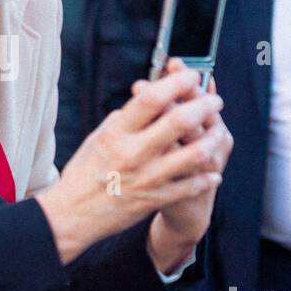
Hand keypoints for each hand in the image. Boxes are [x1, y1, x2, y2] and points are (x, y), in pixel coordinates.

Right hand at [35, 63, 224, 263]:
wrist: (72, 214)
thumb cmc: (84, 173)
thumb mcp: (98, 137)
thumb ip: (125, 120)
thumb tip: (148, 99)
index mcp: (116, 132)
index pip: (151, 98)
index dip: (176, 83)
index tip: (191, 76)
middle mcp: (133, 152)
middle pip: (178, 121)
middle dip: (204, 105)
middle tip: (215, 101)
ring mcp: (146, 177)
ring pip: (193, 154)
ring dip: (212, 140)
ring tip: (218, 133)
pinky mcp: (154, 199)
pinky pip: (189, 186)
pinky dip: (205, 177)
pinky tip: (213, 171)